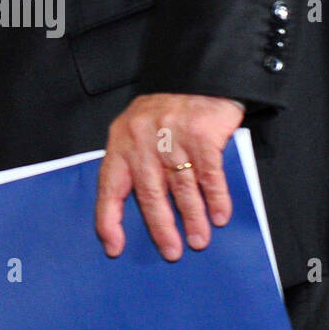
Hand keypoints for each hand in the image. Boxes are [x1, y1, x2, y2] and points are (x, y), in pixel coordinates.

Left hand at [96, 93, 244, 261]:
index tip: (113, 247)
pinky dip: (216, 198)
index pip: (109, 186)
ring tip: (199, 241)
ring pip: (181, 189)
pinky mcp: (200, 135)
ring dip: (192, 219)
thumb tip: (144, 211)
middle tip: (171, 252)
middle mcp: (142, 141)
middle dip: (160, 228)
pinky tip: (220, 216)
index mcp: (120, 142)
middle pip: (149, 194)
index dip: (109, 219)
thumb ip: (135, 163)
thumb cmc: (163, 112)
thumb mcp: (136, 131)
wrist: (194, 77)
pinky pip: (209, 175)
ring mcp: (172, 138)